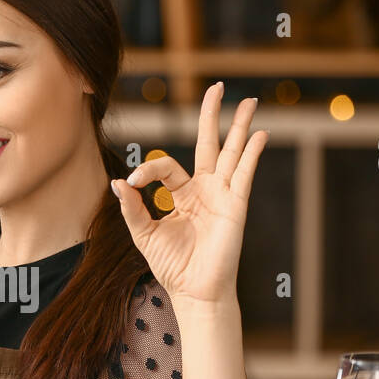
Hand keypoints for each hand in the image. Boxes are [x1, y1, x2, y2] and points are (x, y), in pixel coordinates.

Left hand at [111, 82, 267, 306]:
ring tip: (251, 101)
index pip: (166, 166)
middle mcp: (205, 189)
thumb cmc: (172, 266)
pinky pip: (245, 174)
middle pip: (209, 143)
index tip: (131, 185)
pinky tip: (260, 135)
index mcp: (182, 194)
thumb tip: (118, 181)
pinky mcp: (236, 206)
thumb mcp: (144, 235)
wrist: (194, 292)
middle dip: (212, 115)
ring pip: (232, 152)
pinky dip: (252, 154)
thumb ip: (132, 209)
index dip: (147, 170)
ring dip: (241, 126)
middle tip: (217, 86)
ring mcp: (222, 195)